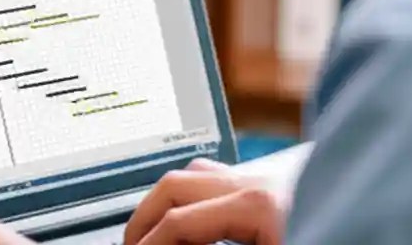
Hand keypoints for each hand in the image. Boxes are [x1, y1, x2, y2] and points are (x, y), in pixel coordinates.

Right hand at [123, 159, 284, 244]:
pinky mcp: (277, 190)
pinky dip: (195, 198)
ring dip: (168, 202)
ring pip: (197, 174)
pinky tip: (195, 225)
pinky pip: (221, 179)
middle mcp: (258, 183)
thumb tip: (170, 242)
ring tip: (157, 232)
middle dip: (146, 216)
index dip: (147, 243)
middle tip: (133, 243)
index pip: (177, 220)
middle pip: (177, 183)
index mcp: (256, 205)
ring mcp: (268, 182)